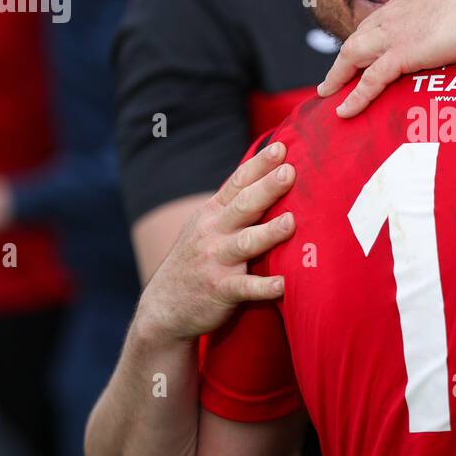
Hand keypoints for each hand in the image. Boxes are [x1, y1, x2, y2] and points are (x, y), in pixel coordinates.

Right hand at [136, 142, 295, 342]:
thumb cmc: (196, 260)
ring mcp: (216, 262)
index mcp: (212, 214)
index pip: (238, 183)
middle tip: (289, 172)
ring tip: (291, 222)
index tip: (280, 147)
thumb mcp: (206, 227)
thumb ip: (233, 206)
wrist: (164, 308)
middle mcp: (213, 234)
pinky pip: (246, 288)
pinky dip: (265, 287)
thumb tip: (269, 176)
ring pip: (246, 244)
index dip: (259, 165)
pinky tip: (284, 285)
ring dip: (269, 233)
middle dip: (266, 189)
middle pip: (243, 207)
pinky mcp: (221, 291)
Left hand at [317, 0, 455, 117]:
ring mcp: (394, 34)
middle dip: (343, 58)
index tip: (360, 51)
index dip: (365, 38)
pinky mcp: (402, 54)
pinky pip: (369, 80)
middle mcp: (394, 14)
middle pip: (357, 37)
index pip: (377, 21)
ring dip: (337, 76)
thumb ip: (453, 4)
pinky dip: (354, 96)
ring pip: (352, 56)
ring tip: (328, 93)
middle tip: (334, 76)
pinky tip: (344, 110)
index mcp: (409, 0)